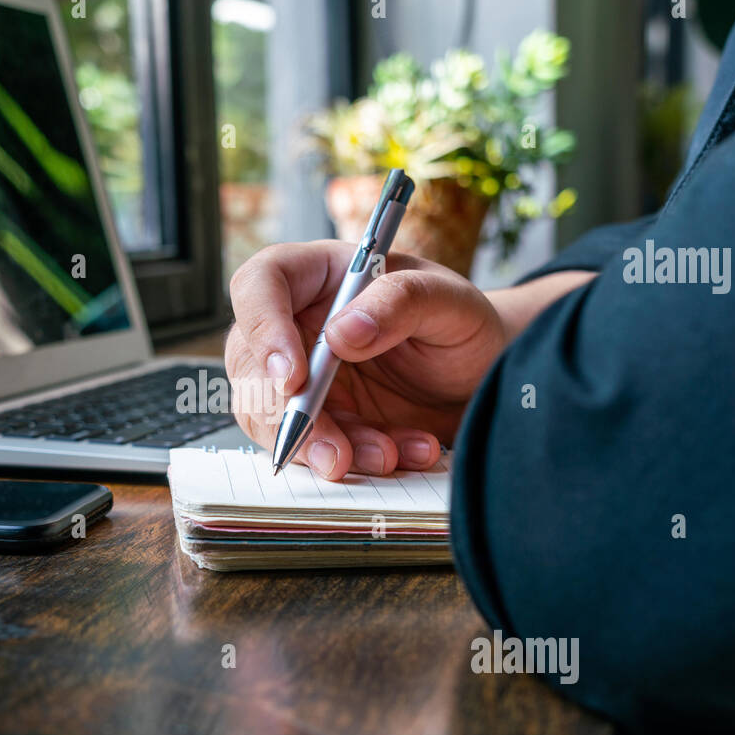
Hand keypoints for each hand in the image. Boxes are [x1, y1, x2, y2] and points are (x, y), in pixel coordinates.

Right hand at [225, 240, 507, 480]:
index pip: (260, 284)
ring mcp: (303, 376)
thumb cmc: (462, 323)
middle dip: (288, 416)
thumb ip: (401, 303)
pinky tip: (404, 453)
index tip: (292, 377)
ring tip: (388, 455)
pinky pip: (312, 447)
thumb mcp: (449, 302)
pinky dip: (354, 459)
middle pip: (251, 365)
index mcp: (319, 275)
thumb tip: (342, 333)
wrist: (483, 377)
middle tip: (334, 450)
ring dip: (323, 447)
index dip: (262, 328)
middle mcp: (298, 324)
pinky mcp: (320, 420)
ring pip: (273, 417)